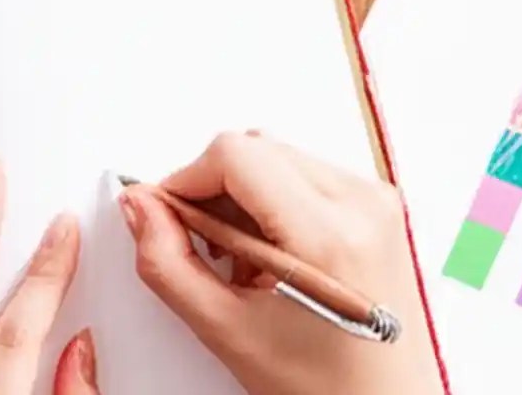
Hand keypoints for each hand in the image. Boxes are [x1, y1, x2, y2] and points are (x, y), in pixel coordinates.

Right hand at [117, 132, 442, 394]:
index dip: (186, 178)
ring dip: (244, 200)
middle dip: (214, 191)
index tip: (167, 213)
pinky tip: (272, 258)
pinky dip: (275, 206)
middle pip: (257, 149)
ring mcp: (377, 202)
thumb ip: (170, 264)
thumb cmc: (329, 387)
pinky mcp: (379, 208)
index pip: (236, 155)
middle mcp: (362, 204)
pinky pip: (308, 176)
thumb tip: (141, 208)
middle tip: (203, 248)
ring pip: (279, 158)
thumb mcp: (229, 332)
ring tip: (244, 265)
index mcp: (329, 234)